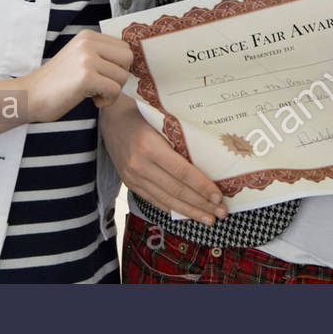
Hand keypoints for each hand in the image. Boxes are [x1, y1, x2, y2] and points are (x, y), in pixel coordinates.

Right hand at [23, 29, 131, 122]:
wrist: (30, 96)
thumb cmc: (56, 83)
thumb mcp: (79, 58)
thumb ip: (101, 55)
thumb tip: (130, 63)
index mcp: (87, 36)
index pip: (124, 46)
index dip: (119, 65)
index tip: (105, 76)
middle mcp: (88, 43)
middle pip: (128, 58)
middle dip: (119, 76)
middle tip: (102, 86)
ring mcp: (87, 58)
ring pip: (122, 76)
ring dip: (112, 91)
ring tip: (94, 94)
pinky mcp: (86, 77)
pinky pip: (114, 90)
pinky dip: (107, 101)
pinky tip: (92, 100)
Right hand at [99, 95, 227, 225]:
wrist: (112, 118)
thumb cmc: (142, 114)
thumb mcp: (163, 121)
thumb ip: (180, 141)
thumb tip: (210, 164)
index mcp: (149, 146)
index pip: (182, 172)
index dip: (201, 187)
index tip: (218, 197)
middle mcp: (139, 165)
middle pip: (176, 190)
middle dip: (201, 204)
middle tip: (221, 213)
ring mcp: (132, 176)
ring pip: (165, 200)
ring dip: (189, 211)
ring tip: (208, 219)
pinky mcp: (129, 183)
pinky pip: (153, 200)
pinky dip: (172, 208)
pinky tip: (186, 213)